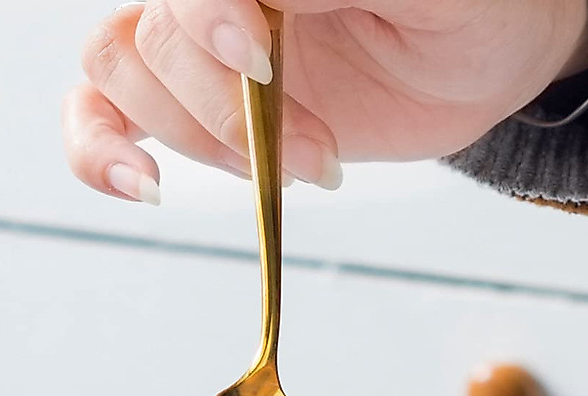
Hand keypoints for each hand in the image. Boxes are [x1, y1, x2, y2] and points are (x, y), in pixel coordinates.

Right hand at [63, 0, 587, 201]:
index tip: (259, 59)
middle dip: (230, 111)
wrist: (487, 60)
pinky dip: (100, 151)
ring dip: (200, 140)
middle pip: (155, 38)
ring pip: (124, 72)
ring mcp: (203, 43)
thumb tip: (258, 4)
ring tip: (291, 168)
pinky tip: (142, 185)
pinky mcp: (204, 106)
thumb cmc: (472, 8)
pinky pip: (103, 115)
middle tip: (318, 149)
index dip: (206, 19)